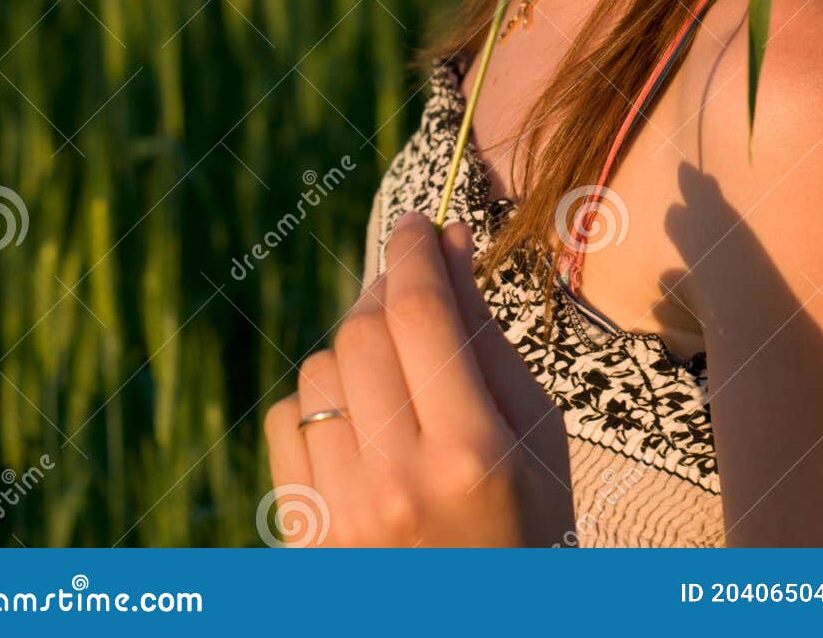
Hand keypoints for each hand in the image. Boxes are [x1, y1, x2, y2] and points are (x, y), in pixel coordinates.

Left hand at [263, 208, 575, 545]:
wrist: (486, 629)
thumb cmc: (529, 526)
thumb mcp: (535, 432)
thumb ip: (485, 335)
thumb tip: (447, 238)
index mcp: (473, 455)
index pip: (421, 312)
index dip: (413, 250)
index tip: (417, 224)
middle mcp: (398, 484)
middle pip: (362, 331)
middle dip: (385, 295)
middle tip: (410, 293)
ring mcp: (341, 515)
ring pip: (319, 369)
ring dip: (355, 353)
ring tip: (396, 382)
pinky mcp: (303, 533)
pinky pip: (287, 419)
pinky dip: (319, 405)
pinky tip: (361, 429)